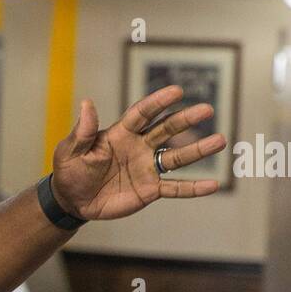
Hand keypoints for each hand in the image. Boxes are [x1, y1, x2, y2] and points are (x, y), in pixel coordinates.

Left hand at [49, 84, 227, 220]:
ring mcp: (147, 168)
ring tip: (221, 140)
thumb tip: (86, 103)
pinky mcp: (150, 190)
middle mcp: (139, 147)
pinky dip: (193, 188)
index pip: (143, 114)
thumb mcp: (70, 150)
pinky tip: (214, 185)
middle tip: (207, 109)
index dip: (158, 102)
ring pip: (176, 157)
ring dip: (198, 150)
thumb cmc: (70, 170)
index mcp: (121, 133)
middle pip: (166, 130)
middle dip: (186, 119)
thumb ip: (82, 131)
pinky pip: (175, 188)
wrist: (72, 200)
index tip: (177, 91)